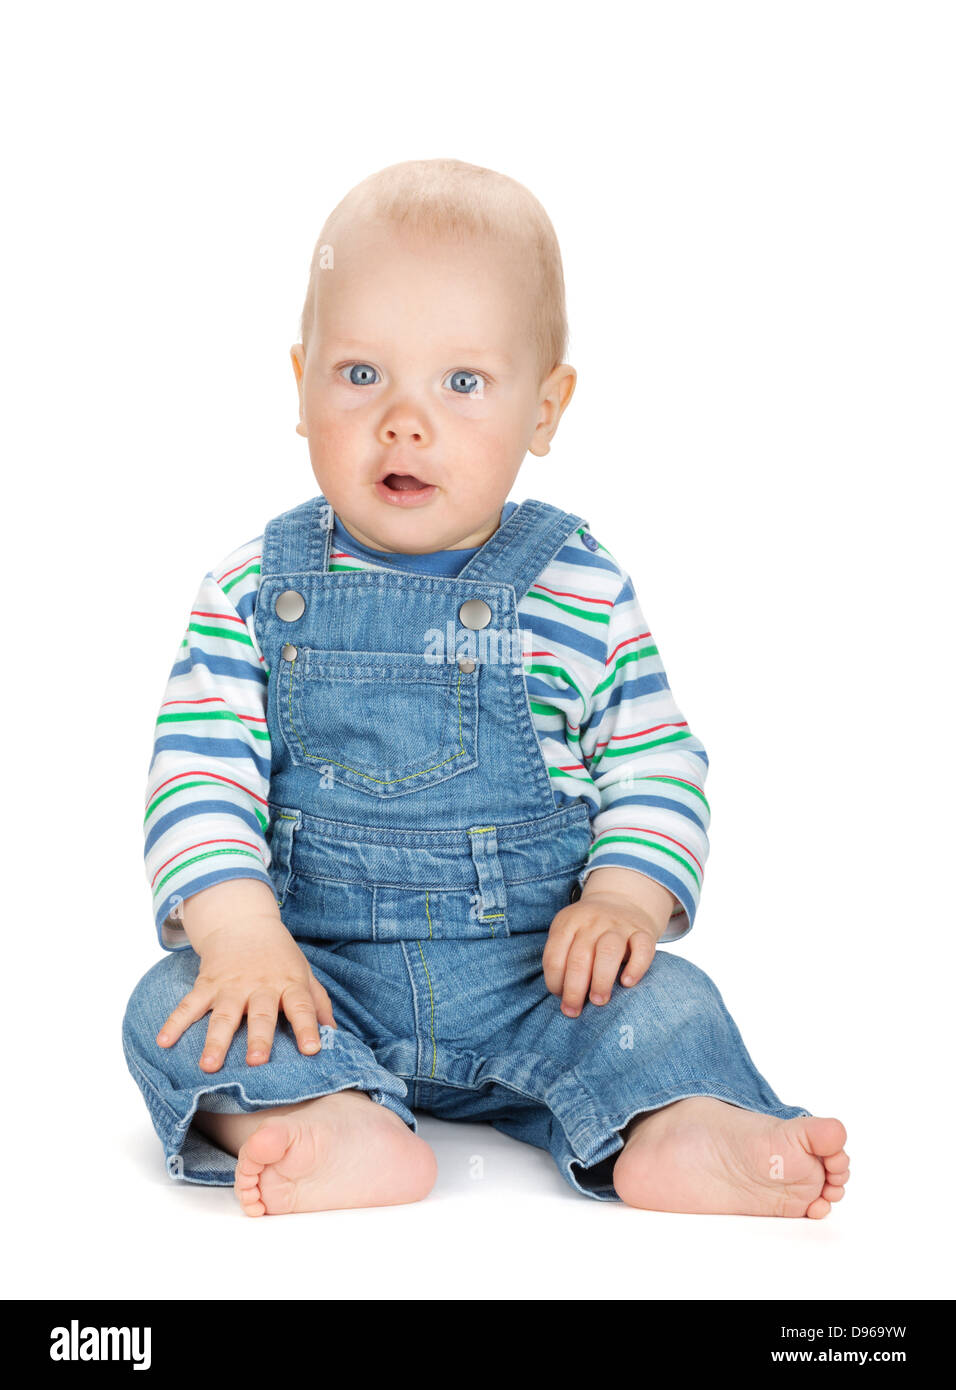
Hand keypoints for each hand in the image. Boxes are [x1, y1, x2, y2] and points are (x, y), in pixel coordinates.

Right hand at [155, 916, 335, 1070]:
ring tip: (208, 1066)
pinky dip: (174, 1022)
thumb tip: (334, 1034)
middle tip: (256, 1062)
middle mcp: (260, 986)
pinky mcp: (207, 984)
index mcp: (288, 984)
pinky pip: (188, 1005)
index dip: (307, 1027)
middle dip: (259, 1038)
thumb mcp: (304, 973)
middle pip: (260, 1014)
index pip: (301, 1006)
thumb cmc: (279, 957)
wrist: (243, 923)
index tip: (313, 1050)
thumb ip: (318, 1003)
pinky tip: (163, 1042)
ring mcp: (231, 986)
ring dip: (215, 1040)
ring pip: (223, 1015)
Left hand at [542, 891, 660, 1016]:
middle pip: (580, 957)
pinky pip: (642, 948)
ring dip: (601, 979)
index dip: (555, 981)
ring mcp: (619, 925)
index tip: (560, 997)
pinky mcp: (643, 931)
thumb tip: (563, 997)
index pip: (555, 955)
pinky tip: (627, 983)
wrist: (622, 901)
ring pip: (609, 951)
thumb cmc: (590, 930)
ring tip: (598, 1001)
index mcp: (568, 922)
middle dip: (574, 989)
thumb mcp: (569, 933)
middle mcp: (592, 921)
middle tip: (574, 1011)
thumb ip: (563, 958)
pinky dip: (635, 967)